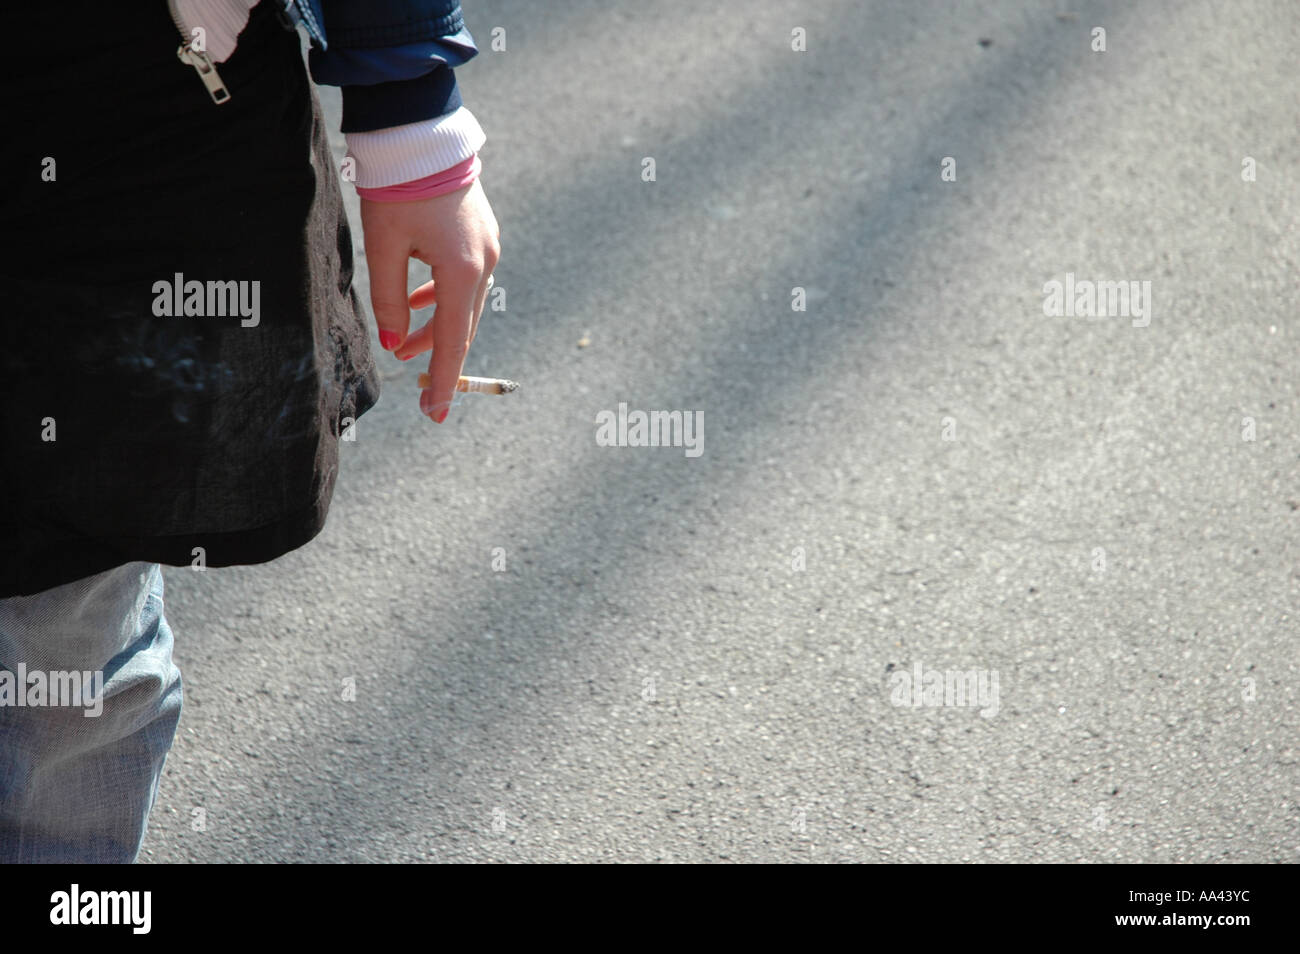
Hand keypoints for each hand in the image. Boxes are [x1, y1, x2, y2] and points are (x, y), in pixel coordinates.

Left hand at [360, 177, 500, 422]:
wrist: (422, 134)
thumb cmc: (398, 188)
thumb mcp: (384, 247)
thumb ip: (389, 301)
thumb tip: (395, 343)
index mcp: (462, 271)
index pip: (453, 341)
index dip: (443, 381)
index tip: (435, 413)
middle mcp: (484, 263)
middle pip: (463, 327)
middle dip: (439, 358)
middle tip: (418, 389)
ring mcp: (488, 248)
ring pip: (464, 304)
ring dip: (437, 328)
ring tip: (406, 344)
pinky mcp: (483, 235)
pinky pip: (466, 280)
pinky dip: (443, 299)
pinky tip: (421, 302)